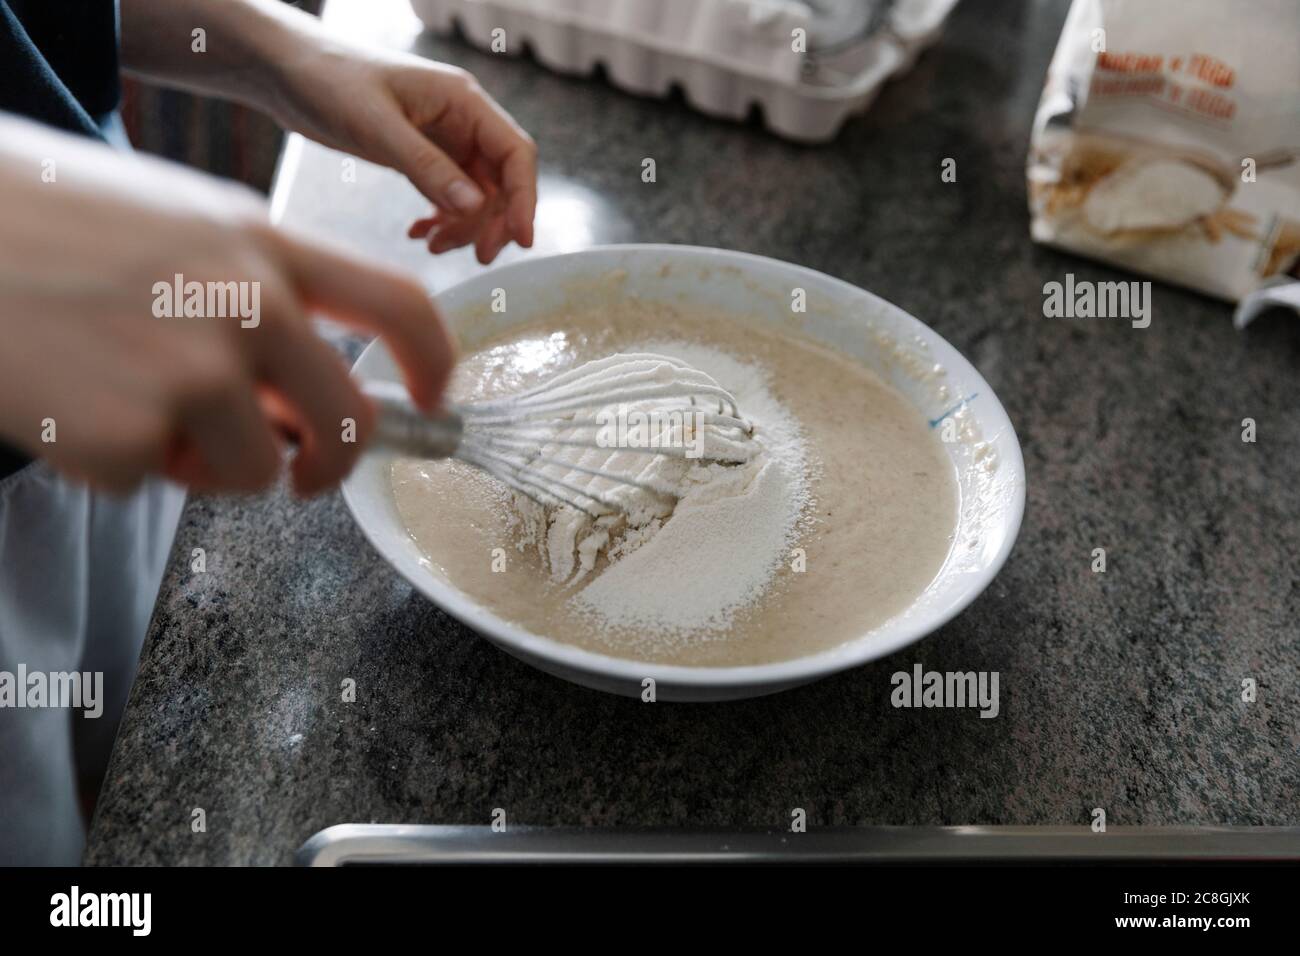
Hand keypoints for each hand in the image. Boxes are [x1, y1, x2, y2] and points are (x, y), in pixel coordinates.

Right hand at [0, 116, 453, 494]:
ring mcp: (191, 373)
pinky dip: (118, 460)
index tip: (434, 400)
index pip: (399, 304)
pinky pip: (156, 482)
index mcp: (264, 244)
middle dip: (330, 463)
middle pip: (348, 420)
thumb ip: (259, 295)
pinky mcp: (127, 436)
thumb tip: (311, 395)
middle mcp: (245, 307)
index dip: (434, 362)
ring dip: (205, 459)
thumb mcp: (180, 227)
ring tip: (130, 398)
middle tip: (301, 473)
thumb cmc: (53, 223)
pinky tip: (71, 399)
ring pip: (256, 472)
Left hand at [270, 47, 537, 263]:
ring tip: (432, 246)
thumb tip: (475, 209)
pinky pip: (448, 196)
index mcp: (464, 101)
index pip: (516, 153)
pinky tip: (417, 233)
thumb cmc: (330, 81)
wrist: (286, 70)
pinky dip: (440, 220)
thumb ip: (428, 168)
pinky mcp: (422, 156)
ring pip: (476, 195)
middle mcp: (461, 120)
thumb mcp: (379, 128)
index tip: (521, 240)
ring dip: (463, 227)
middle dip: (494, 222)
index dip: (525, 199)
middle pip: (502, 181)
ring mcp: (443, 140)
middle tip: (478, 257)